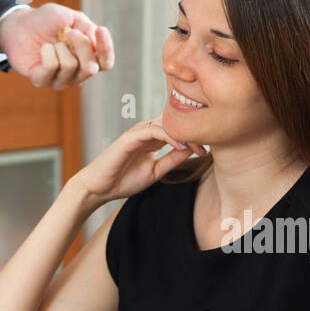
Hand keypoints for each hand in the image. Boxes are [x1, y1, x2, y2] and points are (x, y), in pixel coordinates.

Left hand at [0, 3, 113, 89]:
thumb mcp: (72, 17)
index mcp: (88, 58)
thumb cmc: (48, 21)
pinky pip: (51, 67)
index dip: (106, 49)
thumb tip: (95, 45)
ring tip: (53, 42)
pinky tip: (44, 48)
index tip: (100, 30)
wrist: (21, 23)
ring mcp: (59, 80)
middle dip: (82, 46)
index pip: (106, 64)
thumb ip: (88, 29)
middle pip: (91, 68)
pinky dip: (48, 52)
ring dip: (61, 47)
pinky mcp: (41, 80)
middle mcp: (76, 74)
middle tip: (70, 32)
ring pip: (70, 67)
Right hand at [74, 116, 207, 206]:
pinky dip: (169, 136)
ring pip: (166, 123)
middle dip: (192, 131)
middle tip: (210, 144)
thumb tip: (192, 150)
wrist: (100, 188)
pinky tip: (182, 146)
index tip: (208, 149)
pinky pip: (153, 130)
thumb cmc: (123, 180)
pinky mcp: (130, 137)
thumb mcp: (156, 171)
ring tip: (199, 146)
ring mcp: (137, 132)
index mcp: (151, 138)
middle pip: (174, 122)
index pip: (176, 128)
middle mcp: (145, 131)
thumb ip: (172, 159)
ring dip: (184, 133)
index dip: (194, 135)